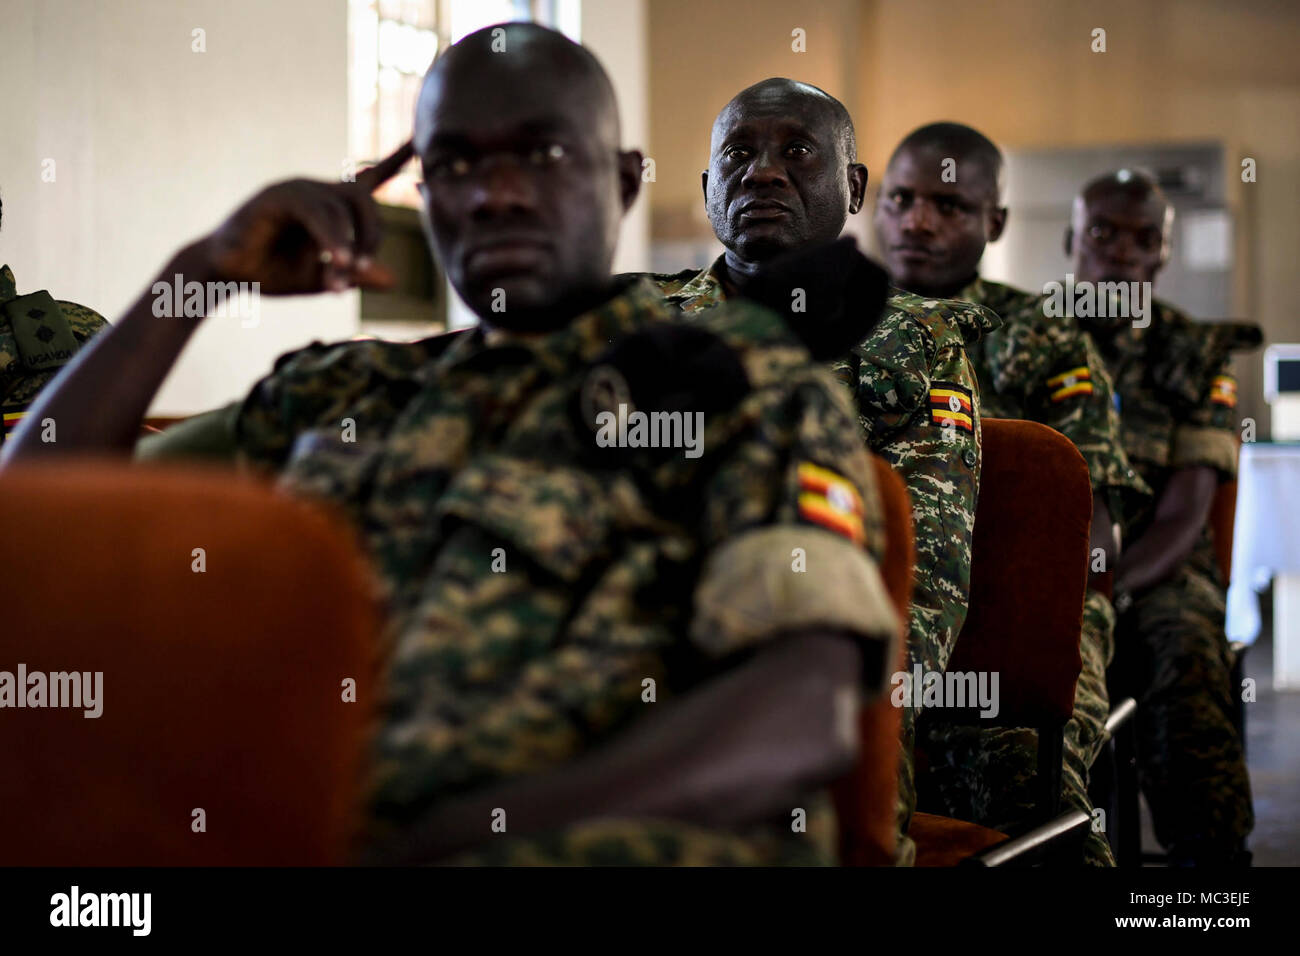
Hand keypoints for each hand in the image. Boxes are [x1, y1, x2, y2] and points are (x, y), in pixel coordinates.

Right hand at [199, 142, 413, 294]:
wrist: (226, 274)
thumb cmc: (272, 272)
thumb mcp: (324, 278)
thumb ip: (358, 275)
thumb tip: (394, 280)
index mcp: (331, 206)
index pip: (371, 178)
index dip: (396, 159)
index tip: (420, 139)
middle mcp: (317, 190)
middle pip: (365, 198)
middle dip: (372, 235)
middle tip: (362, 270)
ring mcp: (296, 189)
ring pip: (341, 208)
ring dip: (348, 246)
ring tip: (342, 279)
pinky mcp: (276, 196)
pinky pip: (315, 212)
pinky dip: (330, 238)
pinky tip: (338, 261)